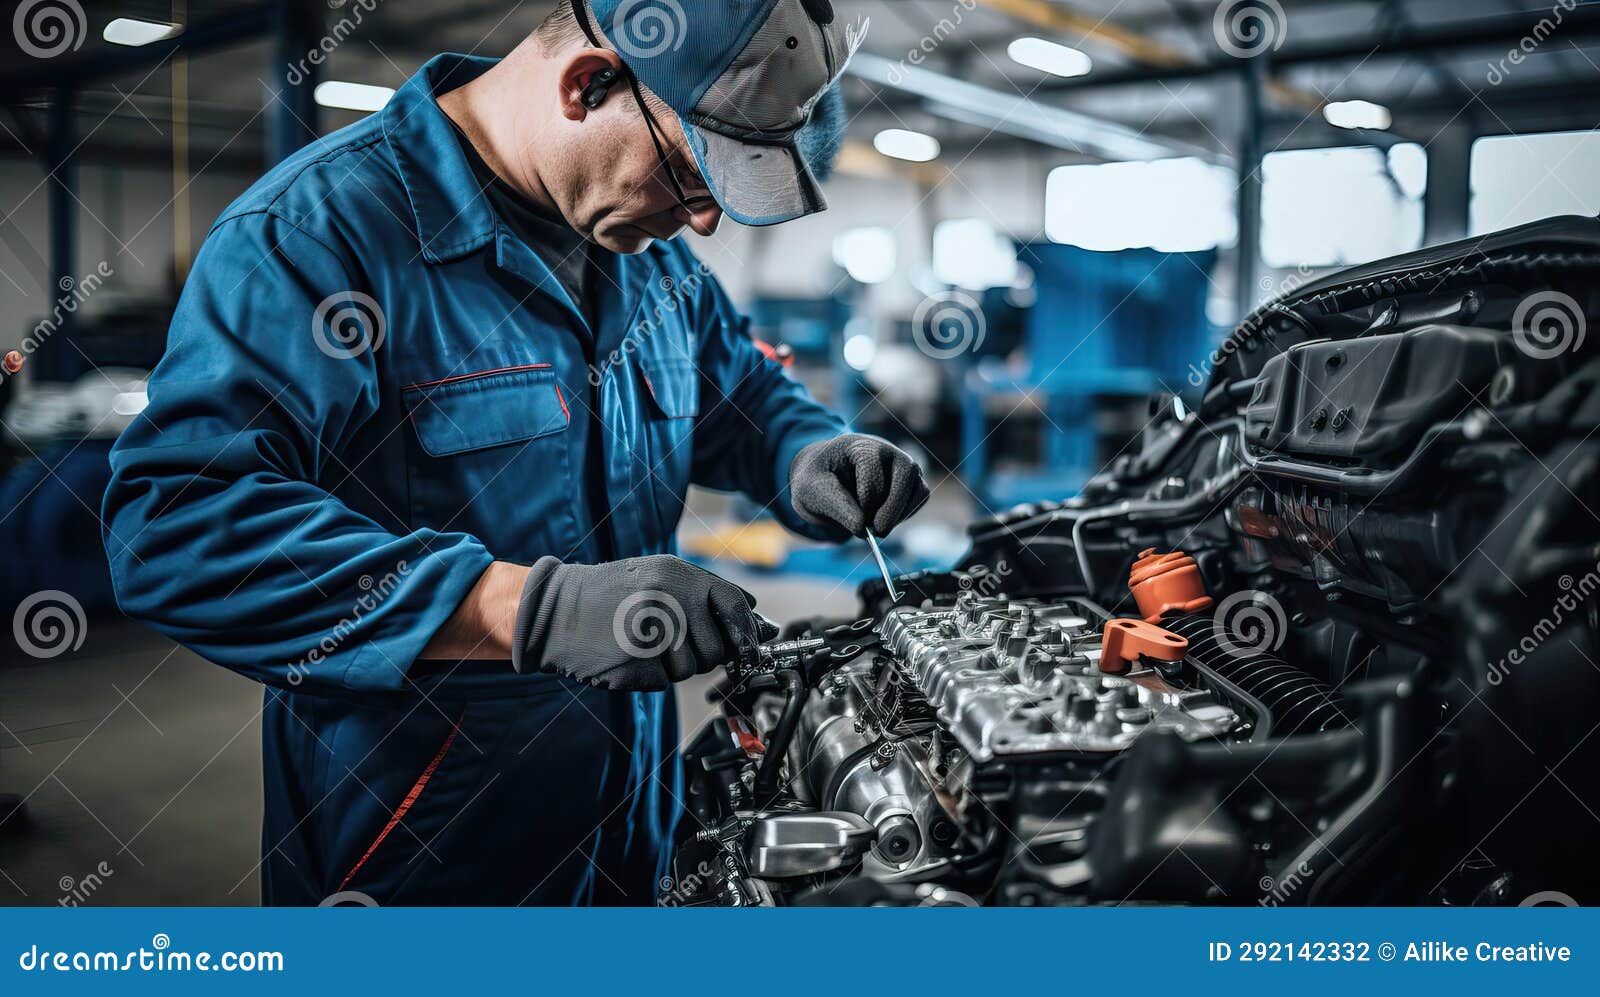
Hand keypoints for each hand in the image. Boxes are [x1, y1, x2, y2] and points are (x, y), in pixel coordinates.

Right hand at [511, 555, 778, 690]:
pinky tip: (625, 655)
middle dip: (698, 652)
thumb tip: (757, 621)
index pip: (735, 605)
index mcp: (678, 574)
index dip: (745, 630)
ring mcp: (652, 633)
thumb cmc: (611, 596)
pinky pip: (662, 682)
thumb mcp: (658, 576)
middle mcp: (669, 600)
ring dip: (670, 665)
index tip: (748, 645)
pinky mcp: (636, 664)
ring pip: (689, 669)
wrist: (555, 610)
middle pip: (715, 647)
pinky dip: (647, 676)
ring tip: (640, 642)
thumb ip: (707, 594)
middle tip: (665, 639)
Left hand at [789, 434, 930, 540]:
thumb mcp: (811, 491)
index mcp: (860, 446)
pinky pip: (919, 500)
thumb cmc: (818, 482)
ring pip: (918, 489)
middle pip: (906, 473)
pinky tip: (882, 519)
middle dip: (891, 508)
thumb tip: (863, 529)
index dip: (867, 498)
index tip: (857, 520)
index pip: (872, 470)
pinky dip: (904, 515)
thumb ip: (836, 507)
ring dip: (898, 514)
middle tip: (876, 533)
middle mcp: (887, 451)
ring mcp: (903, 466)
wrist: (826, 480)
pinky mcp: (912, 482)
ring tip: (873, 526)